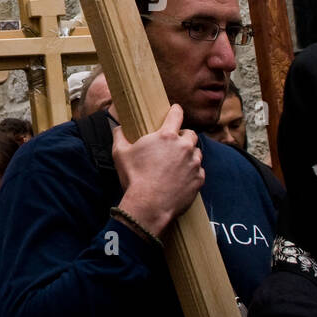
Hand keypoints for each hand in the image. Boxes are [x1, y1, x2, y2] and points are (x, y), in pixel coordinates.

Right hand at [112, 104, 204, 236]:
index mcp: (166, 136)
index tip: (175, 110)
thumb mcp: (120, 154)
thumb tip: (117, 127)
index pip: (176, 114)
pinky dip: (192, 173)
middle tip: (174, 144)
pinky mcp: (199, 179)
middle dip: (184, 136)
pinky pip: (198, 171)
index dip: (175, 110)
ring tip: (177, 164)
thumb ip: (119, 136)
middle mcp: (184, 147)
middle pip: (191, 134)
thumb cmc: (134, 178)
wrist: (149, 206)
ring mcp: (194, 163)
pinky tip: (180, 179)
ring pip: (197, 153)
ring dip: (189, 155)